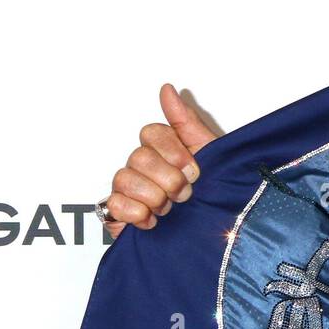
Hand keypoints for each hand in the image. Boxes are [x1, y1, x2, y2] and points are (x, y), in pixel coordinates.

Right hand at [101, 84, 218, 237]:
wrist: (214, 238)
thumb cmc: (214, 193)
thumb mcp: (210, 154)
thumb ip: (187, 122)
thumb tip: (168, 89)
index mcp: (164, 149)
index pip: (152, 132)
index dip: (174, 152)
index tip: (195, 171)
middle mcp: (143, 166)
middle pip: (139, 156)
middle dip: (169, 180)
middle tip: (186, 194)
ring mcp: (127, 189)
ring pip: (125, 179)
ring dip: (156, 199)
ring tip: (171, 209)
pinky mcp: (117, 213)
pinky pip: (113, 204)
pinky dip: (138, 215)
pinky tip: (154, 221)